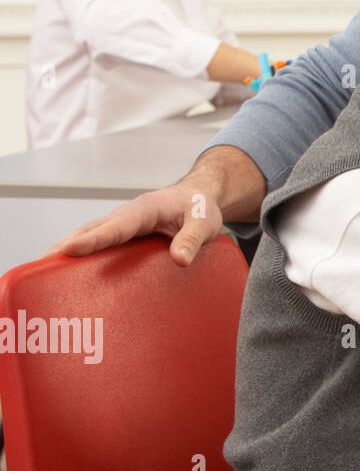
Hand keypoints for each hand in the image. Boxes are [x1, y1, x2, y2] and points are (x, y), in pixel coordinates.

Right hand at [46, 177, 226, 266]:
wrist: (199, 197)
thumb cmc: (200, 207)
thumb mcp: (205, 222)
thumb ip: (192, 239)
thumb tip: (180, 260)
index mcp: (145, 209)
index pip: (116, 226)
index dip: (93, 239)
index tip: (69, 250)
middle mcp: (128, 215)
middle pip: (92, 230)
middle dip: (68, 246)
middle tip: (43, 265)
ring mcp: (123, 224)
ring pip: (91, 235)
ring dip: (69, 250)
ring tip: (45, 273)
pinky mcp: (123, 234)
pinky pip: (99, 242)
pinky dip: (83, 253)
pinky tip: (70, 272)